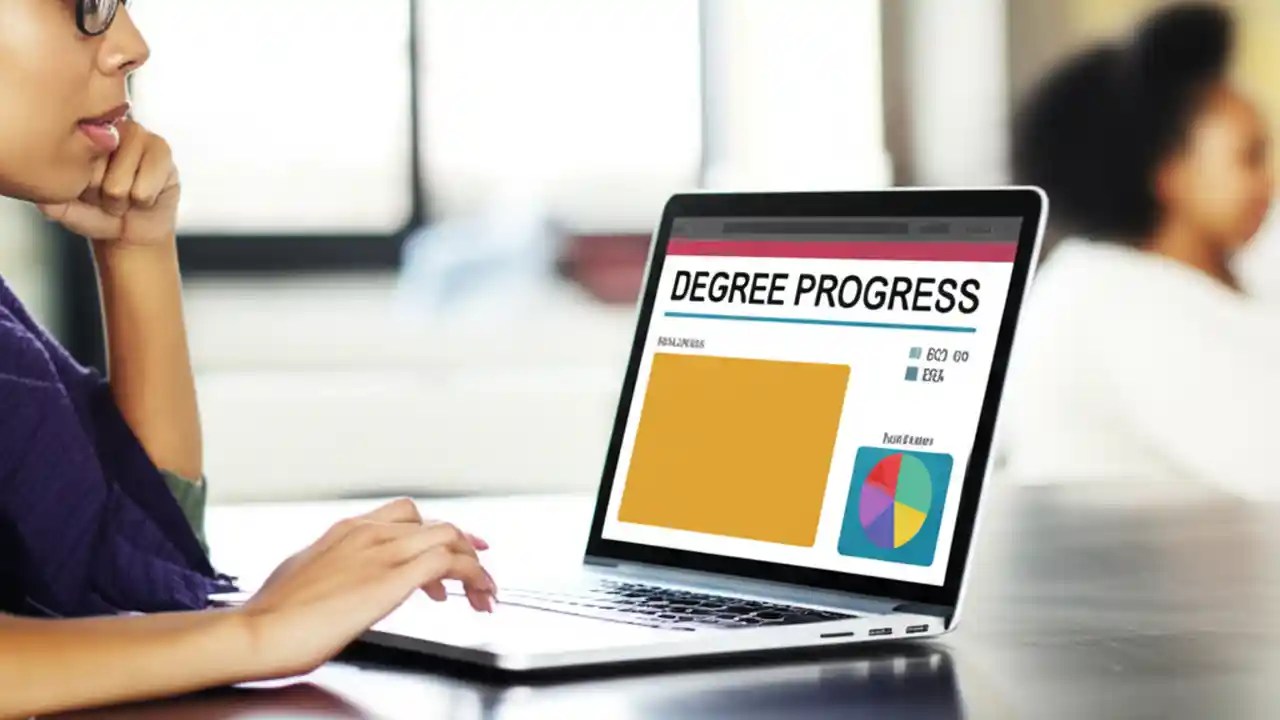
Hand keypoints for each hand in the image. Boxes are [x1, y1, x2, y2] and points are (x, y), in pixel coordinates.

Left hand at [37, 119, 179, 246]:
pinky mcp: (162, 151)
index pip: (73, 157)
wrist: (133, 230)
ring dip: (122, 199)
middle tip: (108, 193)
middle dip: (101, 191)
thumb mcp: (66, 208)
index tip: (87, 188)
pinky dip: (142, 201)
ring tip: (125, 196)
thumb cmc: (97, 212)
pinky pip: (144, 188)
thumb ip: (53, 201)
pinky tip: (144, 196)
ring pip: (120, 181)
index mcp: (82, 132)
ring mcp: (139, 134)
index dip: (81, 183)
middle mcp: (110, 126)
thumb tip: (44, 196)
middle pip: (96, 168)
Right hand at [238, 498, 495, 678]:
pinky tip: (477, 595)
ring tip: (484, 592)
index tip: (454, 549)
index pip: (407, 516)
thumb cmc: (272, 614)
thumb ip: (337, 569)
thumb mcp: (307, 574)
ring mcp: (380, 551)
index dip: (438, 530)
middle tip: (480, 570)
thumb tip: (349, 581)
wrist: (258, 630)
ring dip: (475, 564)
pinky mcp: (390, 578)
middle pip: (436, 523)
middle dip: (465, 545)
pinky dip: (472, 576)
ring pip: (449, 537)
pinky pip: (448, 562)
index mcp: (346, 529)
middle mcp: (367, 532)